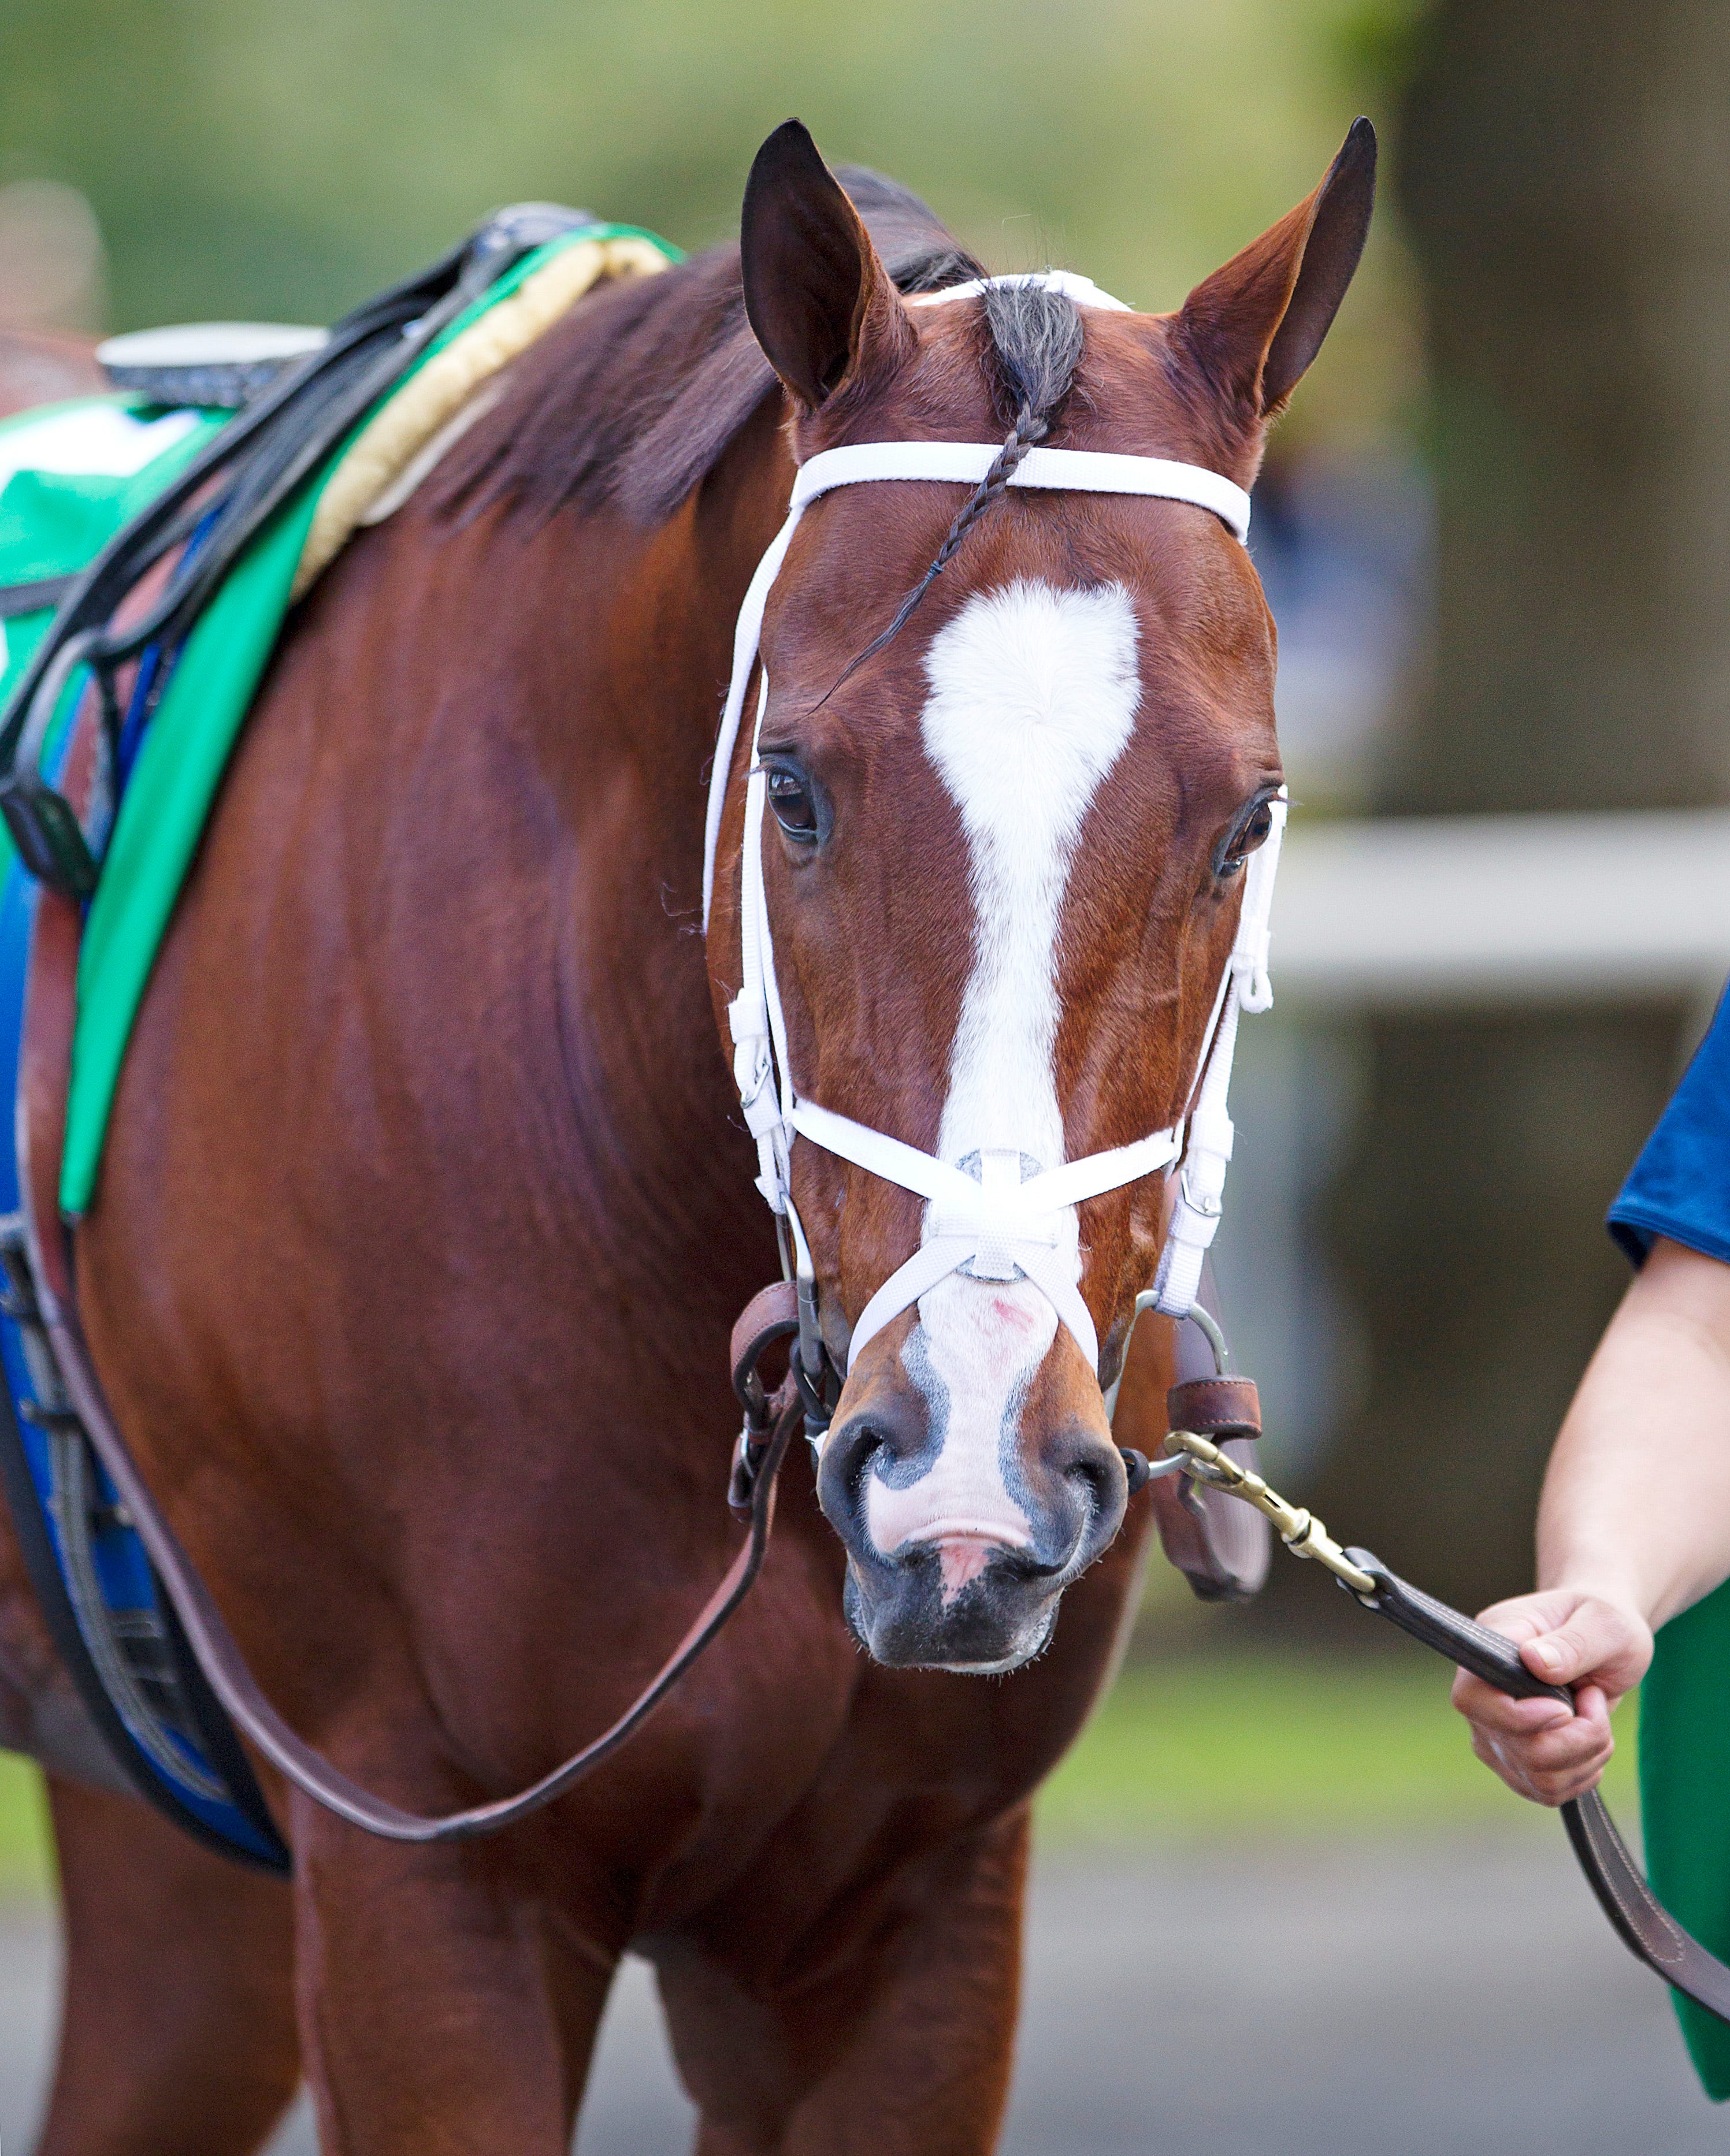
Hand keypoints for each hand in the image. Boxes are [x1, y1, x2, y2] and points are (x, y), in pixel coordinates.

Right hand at [1451, 1588, 1652, 1805]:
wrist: (1604, 1637)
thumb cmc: (1601, 1621)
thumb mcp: (1603, 1623)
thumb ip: (1572, 1643)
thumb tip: (1535, 1662)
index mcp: (1492, 1646)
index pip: (1472, 1698)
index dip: (1517, 1718)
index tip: (1565, 1708)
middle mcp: (1483, 1693)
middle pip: (1514, 1748)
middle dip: (1575, 1738)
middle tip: (1596, 1700)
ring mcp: (1495, 1730)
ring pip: (1536, 1776)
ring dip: (1586, 1756)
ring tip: (1597, 1716)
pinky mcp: (1516, 1759)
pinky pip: (1547, 1791)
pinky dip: (1582, 1774)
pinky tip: (1590, 1741)